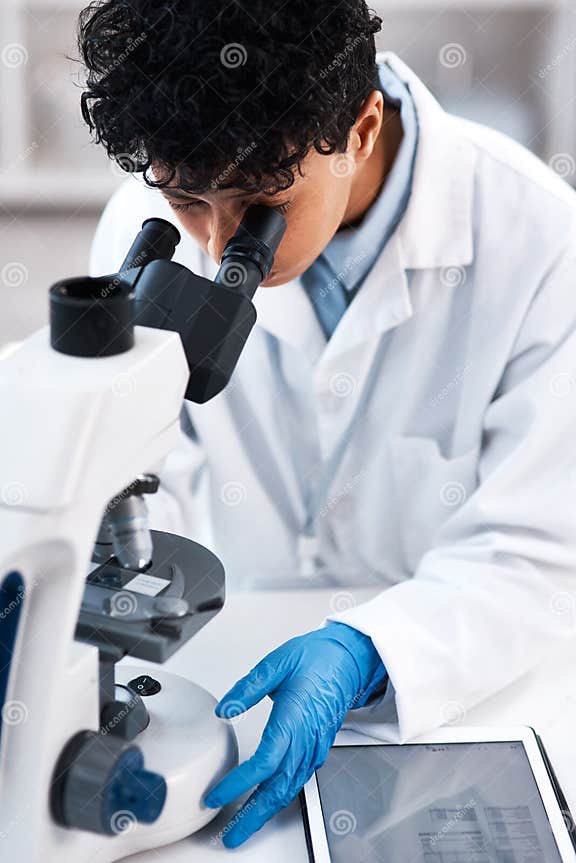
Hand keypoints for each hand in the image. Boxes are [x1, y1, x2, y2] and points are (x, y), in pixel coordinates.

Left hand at [203, 621, 386, 847]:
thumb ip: (249, 687)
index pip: (264, 763)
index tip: (216, 796)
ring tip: (243, 826)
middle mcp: (306, 739)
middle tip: (230, 834)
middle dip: (252, 815)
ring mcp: (315, 746)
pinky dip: (282, 796)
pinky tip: (270, 802)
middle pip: (277, 787)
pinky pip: (300, 779)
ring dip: (266, 811)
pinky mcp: (319, 747)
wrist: (350, 659)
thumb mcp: (277, 663)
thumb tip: (225, 707)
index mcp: (294, 719)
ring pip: (289, 788)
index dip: (239, 784)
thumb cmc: (317, 658)